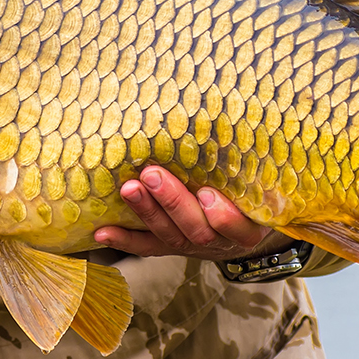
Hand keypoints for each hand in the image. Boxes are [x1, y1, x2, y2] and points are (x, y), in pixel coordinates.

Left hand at [93, 165, 289, 261]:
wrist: (237, 225)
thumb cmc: (245, 191)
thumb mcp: (256, 180)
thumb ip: (242, 161)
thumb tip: (225, 111)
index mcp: (247, 225)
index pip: (239, 227)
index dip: (223, 216)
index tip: (206, 193)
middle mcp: (219, 240)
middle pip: (197, 229)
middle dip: (172, 202)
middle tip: (152, 175)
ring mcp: (193, 246)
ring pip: (169, 236)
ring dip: (146, 212)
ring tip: (129, 188)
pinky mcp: (168, 248)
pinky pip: (146, 247)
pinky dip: (124, 241)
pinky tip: (102, 232)